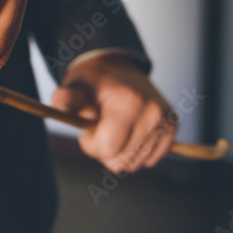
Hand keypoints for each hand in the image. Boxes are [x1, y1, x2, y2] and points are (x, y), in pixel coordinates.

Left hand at [51, 54, 177, 172]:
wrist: (117, 69)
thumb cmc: (92, 82)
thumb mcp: (75, 87)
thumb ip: (66, 98)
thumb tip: (59, 104)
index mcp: (128, 101)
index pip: (107, 149)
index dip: (90, 144)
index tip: (87, 129)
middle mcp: (152, 111)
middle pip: (121, 161)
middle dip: (104, 150)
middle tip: (100, 128)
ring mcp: (165, 120)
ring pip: (136, 164)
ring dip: (120, 151)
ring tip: (115, 127)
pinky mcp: (172, 126)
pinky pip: (151, 160)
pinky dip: (136, 152)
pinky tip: (130, 132)